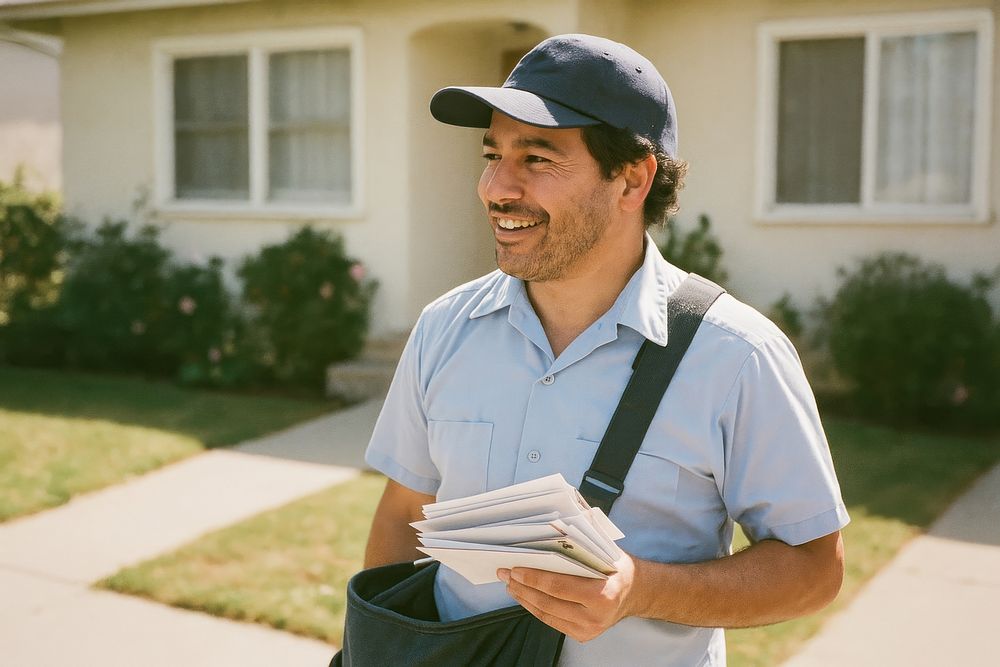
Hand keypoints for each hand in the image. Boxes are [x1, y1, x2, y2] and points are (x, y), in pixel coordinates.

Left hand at [497, 554, 635, 642]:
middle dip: (522, 587)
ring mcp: (588, 630)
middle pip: (548, 603)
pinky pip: (552, 621)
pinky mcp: (583, 636)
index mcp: (602, 594)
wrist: (635, 592)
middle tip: (505, 574)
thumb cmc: (616, 567)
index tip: (515, 569)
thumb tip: (544, 536)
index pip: (559, 587)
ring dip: (525, 599)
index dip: (533, 578)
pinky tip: (525, 596)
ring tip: (510, 584)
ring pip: (546, 614)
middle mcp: (595, 617)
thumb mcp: (604, 553)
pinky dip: (535, 608)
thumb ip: (579, 548)